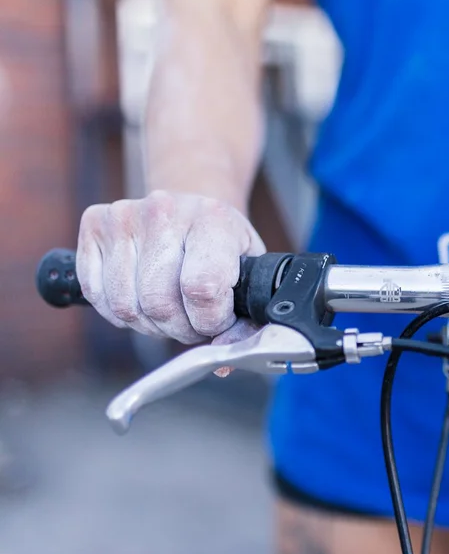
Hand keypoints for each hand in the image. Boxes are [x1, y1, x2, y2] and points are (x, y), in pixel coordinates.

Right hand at [77, 191, 264, 348]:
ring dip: (150, 325)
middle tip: (193, 321)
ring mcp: (124, 216)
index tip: (217, 320)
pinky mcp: (94, 225)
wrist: (191, 202)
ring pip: (126, 306)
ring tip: (170, 311)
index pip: (200, 289)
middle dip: (179, 329)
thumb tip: (224, 351)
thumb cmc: (222, 242)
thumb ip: (246, 316)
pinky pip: (97, 295)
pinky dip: (120, 313)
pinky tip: (142, 301)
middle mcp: (164, 212)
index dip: (208, 321)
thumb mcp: (249, 270)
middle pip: (158, 303)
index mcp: (213, 219)